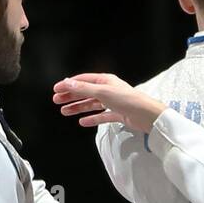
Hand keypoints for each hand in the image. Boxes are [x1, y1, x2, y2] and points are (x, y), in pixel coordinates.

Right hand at [52, 73, 166, 131]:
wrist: (147, 115)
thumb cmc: (128, 100)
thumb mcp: (103, 92)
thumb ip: (84, 89)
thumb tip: (68, 83)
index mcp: (105, 81)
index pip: (82, 80)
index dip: (68, 84)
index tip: (56, 89)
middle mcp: (108, 90)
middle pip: (85, 92)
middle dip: (70, 96)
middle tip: (57, 101)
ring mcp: (113, 102)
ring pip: (91, 104)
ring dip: (78, 107)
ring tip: (65, 112)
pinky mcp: (118, 114)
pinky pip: (101, 116)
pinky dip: (91, 118)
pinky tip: (83, 121)